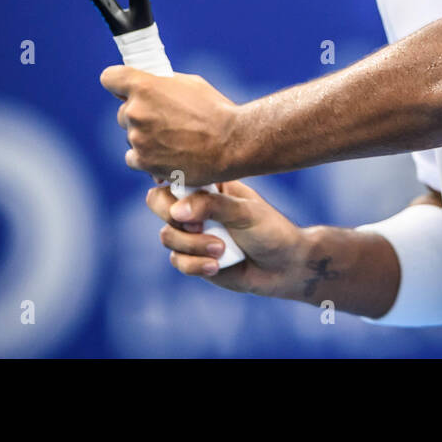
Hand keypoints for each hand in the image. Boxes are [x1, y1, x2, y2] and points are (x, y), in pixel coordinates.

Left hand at [100, 66, 240, 184]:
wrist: (232, 143)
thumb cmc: (216, 111)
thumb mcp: (190, 84)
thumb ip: (164, 85)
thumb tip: (153, 87)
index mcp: (145, 86)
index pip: (110, 78)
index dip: (118, 83)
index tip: (124, 88)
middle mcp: (136, 112)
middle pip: (123, 112)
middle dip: (140, 114)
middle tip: (164, 119)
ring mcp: (138, 139)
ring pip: (131, 136)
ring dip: (145, 137)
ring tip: (174, 140)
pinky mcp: (143, 162)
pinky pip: (134, 158)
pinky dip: (147, 158)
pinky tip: (167, 154)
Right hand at [146, 179, 309, 296]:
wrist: (283, 267)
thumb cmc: (270, 231)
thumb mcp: (246, 212)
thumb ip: (212, 206)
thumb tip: (176, 211)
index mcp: (210, 184)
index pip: (176, 174)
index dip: (168, 182)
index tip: (180, 196)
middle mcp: (196, 206)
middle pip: (158, 203)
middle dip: (172, 217)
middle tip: (198, 226)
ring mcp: (193, 232)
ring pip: (168, 235)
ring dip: (192, 245)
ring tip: (221, 249)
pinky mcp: (193, 258)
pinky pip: (178, 260)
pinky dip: (195, 265)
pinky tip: (216, 267)